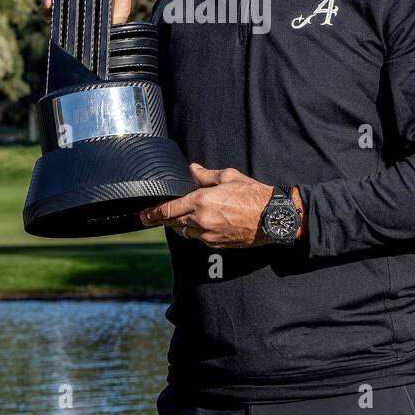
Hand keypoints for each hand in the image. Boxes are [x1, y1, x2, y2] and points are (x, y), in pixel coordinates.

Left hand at [139, 164, 280, 247]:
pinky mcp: (215, 245)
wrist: (272, 218)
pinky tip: (200, 223)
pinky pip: (197, 238)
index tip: (143, 215)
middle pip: (172, 223)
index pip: (167, 210)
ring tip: (181, 216)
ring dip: (179, 225)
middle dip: (163, 219)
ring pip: (183, 232)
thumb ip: (205, 175)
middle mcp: (200, 221)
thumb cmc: (252, 194)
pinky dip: (194, 231)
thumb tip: (191, 169)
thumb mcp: (227, 176)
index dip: (152, 214)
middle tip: (153, 216)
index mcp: (200, 202)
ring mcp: (207, 235)